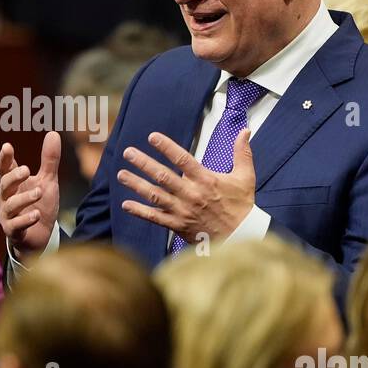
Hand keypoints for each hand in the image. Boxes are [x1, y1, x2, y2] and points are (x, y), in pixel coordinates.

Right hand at [0, 132, 60, 260]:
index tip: (7, 147)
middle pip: (4, 184)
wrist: (41, 236)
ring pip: (10, 205)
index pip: (4, 168)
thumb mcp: (47, 180)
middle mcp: (6, 198)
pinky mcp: (13, 231)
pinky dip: (25, 219)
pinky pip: (15, 225)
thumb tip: (53, 133)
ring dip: (24, 198)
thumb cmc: (40, 205)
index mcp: (13, 184)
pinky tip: (36, 214)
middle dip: (14, 177)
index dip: (4, 158)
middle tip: (26, 170)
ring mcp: (8, 215)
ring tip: (39, 192)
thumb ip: (49, 160)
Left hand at [117, 130, 254, 244]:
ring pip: (155, 195)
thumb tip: (245, 130)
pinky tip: (126, 204)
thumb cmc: (241, 206)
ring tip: (121, 174)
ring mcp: (183, 211)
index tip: (152, 136)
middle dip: (144, 163)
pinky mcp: (178, 225)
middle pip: (163, 176)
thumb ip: (242, 153)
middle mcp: (191, 194)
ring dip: (137, 184)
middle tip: (128, 152)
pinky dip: (140, 211)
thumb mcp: (246, 177)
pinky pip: (155, 218)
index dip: (166, 147)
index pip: (183, 159)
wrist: (241, 237)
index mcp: (206, 180)